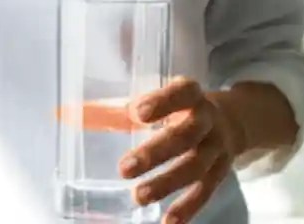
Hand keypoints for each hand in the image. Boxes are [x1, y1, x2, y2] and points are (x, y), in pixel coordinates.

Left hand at [120, 77, 244, 223]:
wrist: (234, 120)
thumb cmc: (181, 108)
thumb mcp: (158, 101)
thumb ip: (117, 110)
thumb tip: (69, 114)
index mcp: (191, 94)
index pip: (182, 93)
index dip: (162, 102)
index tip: (136, 114)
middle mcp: (208, 120)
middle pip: (185, 136)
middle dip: (155, 153)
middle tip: (124, 169)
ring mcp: (217, 147)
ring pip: (195, 166)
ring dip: (166, 184)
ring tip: (138, 196)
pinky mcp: (220, 172)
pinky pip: (205, 191)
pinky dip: (187, 208)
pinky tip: (167, 221)